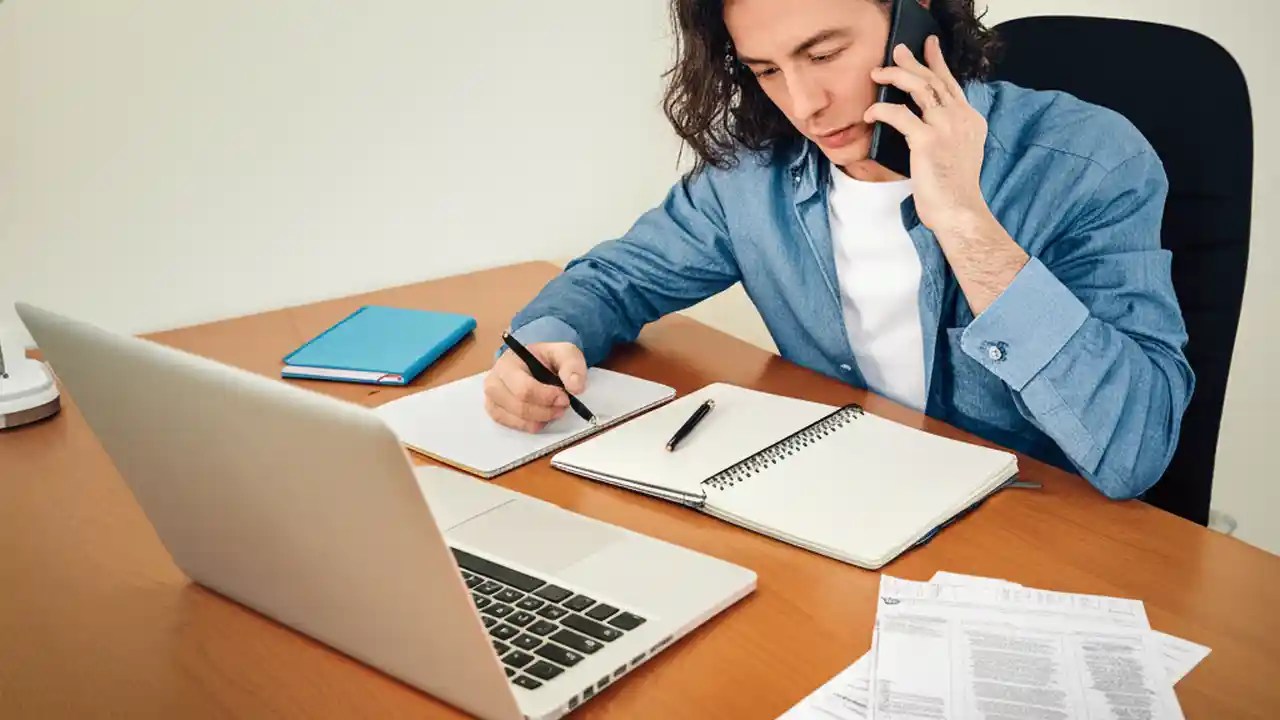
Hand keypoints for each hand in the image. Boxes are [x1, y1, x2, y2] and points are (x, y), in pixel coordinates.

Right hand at [483, 341, 586, 432]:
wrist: (536, 362)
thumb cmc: (547, 358)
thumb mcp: (565, 354)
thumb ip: (572, 367)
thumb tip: (575, 387)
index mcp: (509, 363)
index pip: (524, 388)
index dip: (546, 397)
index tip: (564, 398)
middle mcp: (494, 380)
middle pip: (518, 406)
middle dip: (545, 410)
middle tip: (562, 406)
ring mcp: (492, 398)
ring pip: (514, 418)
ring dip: (539, 419)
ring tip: (554, 411)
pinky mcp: (495, 411)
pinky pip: (511, 425)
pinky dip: (530, 425)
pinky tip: (542, 418)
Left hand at [864, 36, 989, 234]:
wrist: (959, 211)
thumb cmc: (953, 191)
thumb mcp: (959, 153)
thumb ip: (947, 133)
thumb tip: (921, 123)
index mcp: (970, 121)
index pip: (951, 84)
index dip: (938, 63)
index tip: (929, 47)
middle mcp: (960, 118)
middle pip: (934, 80)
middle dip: (913, 63)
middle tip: (896, 52)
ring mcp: (945, 127)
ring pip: (919, 88)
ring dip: (896, 76)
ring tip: (878, 73)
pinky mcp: (927, 140)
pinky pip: (900, 115)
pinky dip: (882, 110)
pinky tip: (871, 112)